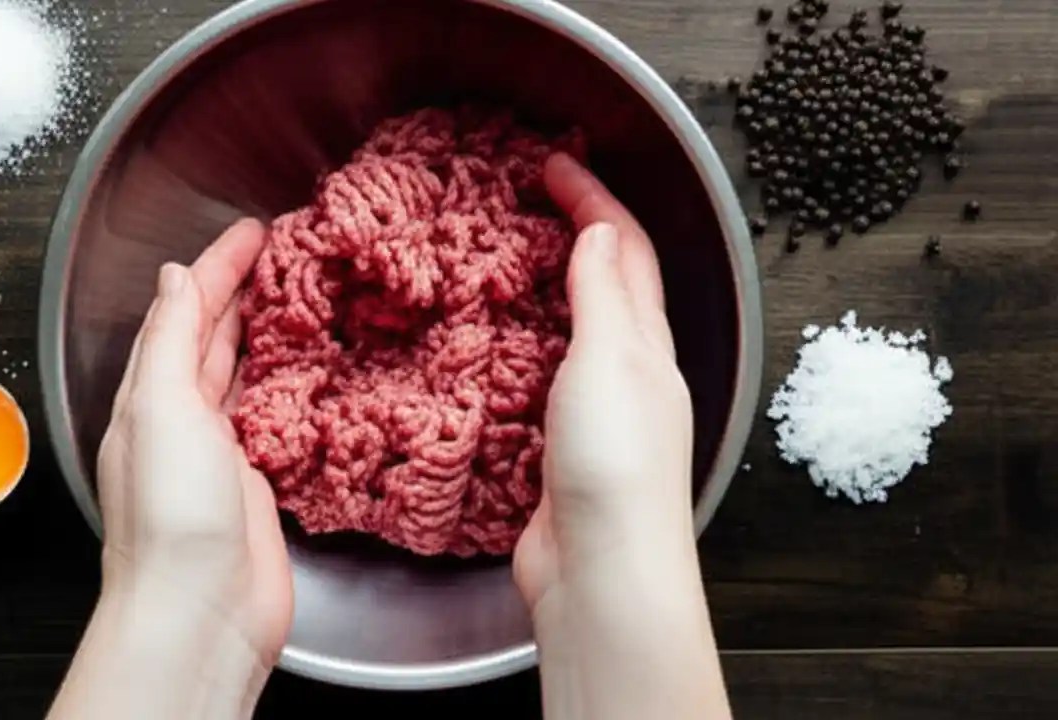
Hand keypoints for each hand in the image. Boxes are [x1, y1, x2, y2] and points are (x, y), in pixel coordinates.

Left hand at [49, 219, 290, 719]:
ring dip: (268, 333)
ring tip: (300, 296)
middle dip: (243, 291)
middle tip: (285, 253)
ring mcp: (222, 451)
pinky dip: (289, 386)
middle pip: (215, 338)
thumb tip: (174, 279)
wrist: (201, 609)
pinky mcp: (260, 481)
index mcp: (151, 395)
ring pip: (245, 374)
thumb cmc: (173, 514)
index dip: (217, 267)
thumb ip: (169, 340)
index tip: (253, 231)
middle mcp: (184, 418)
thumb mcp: (161, 408)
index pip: (186, 312)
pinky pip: (274, 418)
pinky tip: (310, 372)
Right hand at [514, 155, 728, 719]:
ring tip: (505, 262)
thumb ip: (601, 294)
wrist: (603, 574)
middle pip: (610, 285)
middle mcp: (631, 374)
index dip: (593, 199)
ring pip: (576, 332)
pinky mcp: (562, 452)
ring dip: (549, 290)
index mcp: (648, 345)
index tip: (551, 162)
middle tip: (529, 200)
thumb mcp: (610, 360)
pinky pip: (543, 382)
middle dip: (578, 234)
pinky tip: (493, 351)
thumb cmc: (614, 466)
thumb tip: (599, 229)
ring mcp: (597, 415)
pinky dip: (522, 351)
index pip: (625, 250)